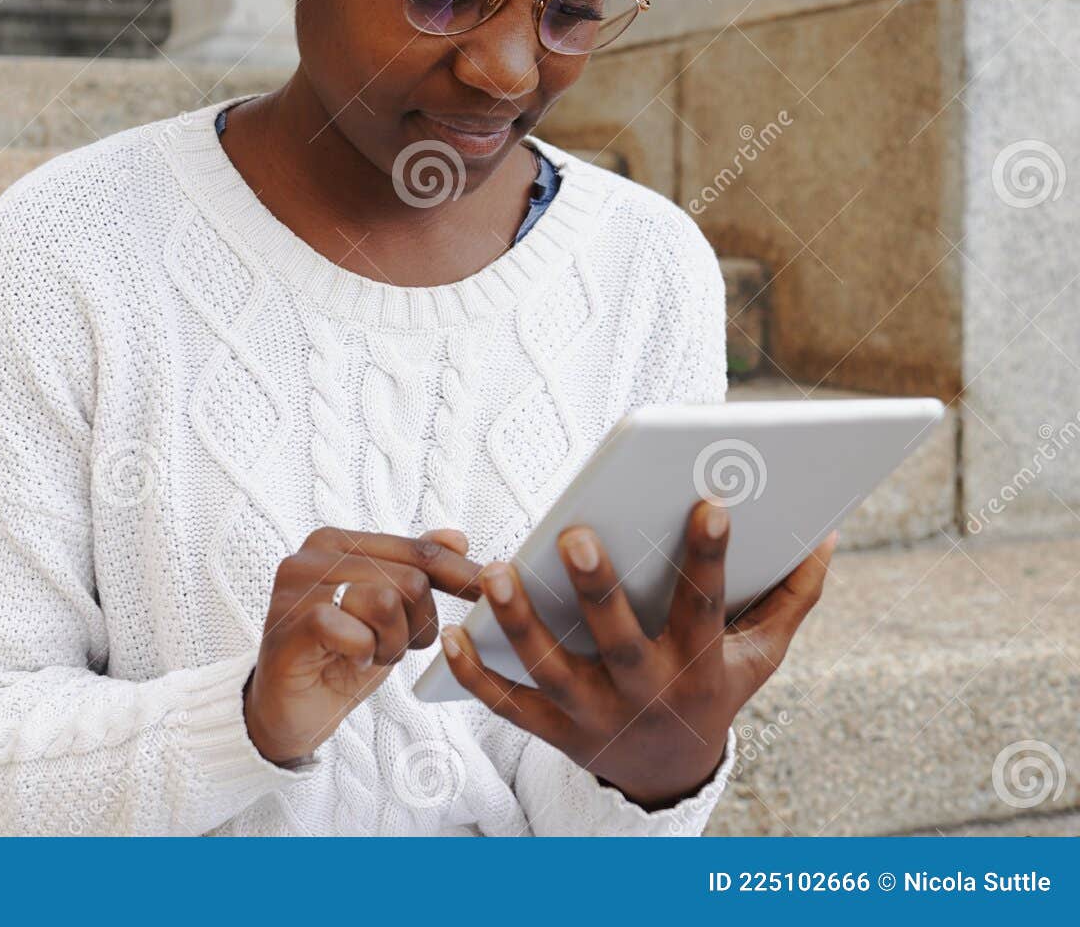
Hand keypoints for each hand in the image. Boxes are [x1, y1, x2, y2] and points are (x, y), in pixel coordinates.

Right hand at [245, 526, 483, 765]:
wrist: (288, 710)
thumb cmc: (337, 657)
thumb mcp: (385, 613)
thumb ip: (413, 571)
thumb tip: (457, 538)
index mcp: (337, 541)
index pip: (418, 551)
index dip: (460, 575)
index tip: (491, 590)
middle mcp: (313, 554)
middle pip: (411, 580)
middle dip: (417, 626)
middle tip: (388, 647)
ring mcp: (298, 586)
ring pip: (389, 602)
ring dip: (391, 643)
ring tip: (367, 653)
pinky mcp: (291, 622)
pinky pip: (358, 632)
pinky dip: (364, 654)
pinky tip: (347, 660)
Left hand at [441, 500, 835, 808]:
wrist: (668, 774)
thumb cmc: (713, 688)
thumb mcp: (761, 655)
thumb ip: (793, 596)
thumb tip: (827, 534)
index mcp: (699, 666)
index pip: (706, 607)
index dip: (710, 557)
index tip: (708, 501)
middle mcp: (645, 692)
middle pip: (618, 640)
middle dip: (598, 589)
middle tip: (575, 533)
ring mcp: (593, 715)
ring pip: (550, 669)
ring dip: (520, 623)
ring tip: (496, 572)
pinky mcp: (551, 730)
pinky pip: (507, 706)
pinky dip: (476, 675)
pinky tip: (450, 637)